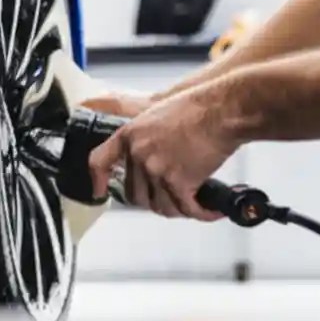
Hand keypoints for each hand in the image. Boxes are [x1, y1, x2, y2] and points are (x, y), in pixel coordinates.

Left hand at [87, 87, 241, 220]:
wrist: (221, 109)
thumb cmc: (197, 107)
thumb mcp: (157, 115)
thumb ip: (146, 138)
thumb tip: (150, 158)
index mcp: (128, 135)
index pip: (99, 162)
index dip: (98, 181)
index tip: (100, 192)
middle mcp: (137, 154)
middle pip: (135, 194)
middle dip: (153, 199)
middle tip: (172, 198)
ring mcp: (156, 169)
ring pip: (160, 206)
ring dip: (178, 209)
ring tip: (195, 205)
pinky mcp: (178, 181)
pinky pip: (186, 208)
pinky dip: (201, 213)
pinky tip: (211, 210)